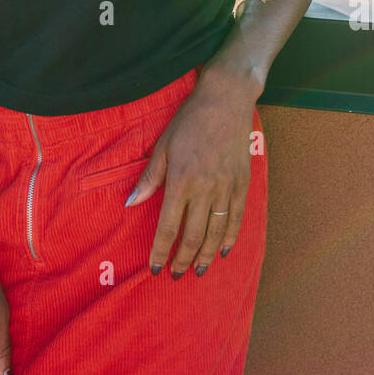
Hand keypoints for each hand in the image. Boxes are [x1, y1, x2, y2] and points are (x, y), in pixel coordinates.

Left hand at [125, 71, 258, 278]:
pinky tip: (224, 251)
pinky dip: (230, 238)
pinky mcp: (242, 183)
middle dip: (183, 260)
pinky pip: (237, 218)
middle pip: (193, 236)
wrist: (226, 101)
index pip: (168, 227)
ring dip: (207, 256)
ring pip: (216, 232)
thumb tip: (131, 204)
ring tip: (199, 270)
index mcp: (181, 180)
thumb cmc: (189, 121)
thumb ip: (150, 179)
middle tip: (176, 274)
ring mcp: (227, 187)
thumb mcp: (163, 146)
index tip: (155, 268)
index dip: (160, 251)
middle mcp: (205, 189)